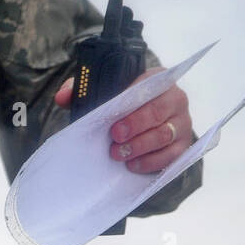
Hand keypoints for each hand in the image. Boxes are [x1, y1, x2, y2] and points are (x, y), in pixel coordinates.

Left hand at [54, 68, 192, 173]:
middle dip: (136, 127)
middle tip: (115, 139)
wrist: (147, 123)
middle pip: (158, 112)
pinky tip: (133, 165)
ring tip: (120, 155)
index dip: (131, 105)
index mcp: (158, 79)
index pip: (147, 87)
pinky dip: (150, 162)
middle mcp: (176, 98)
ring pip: (164, 135)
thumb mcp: (105, 93)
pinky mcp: (182, 146)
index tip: (114, 123)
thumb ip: (82, 90)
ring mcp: (182, 123)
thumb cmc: (124, 106)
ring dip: (140, 147)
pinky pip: (170, 156)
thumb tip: (62, 98)